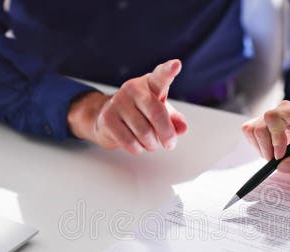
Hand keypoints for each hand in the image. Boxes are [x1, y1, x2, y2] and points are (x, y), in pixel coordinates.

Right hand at [67, 59, 187, 154]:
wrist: (107, 118)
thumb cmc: (140, 113)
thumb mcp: (162, 113)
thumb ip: (175, 120)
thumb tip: (182, 128)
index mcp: (150, 83)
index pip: (160, 76)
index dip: (168, 70)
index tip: (176, 65)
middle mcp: (133, 88)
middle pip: (156, 114)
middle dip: (166, 134)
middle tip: (170, 144)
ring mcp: (118, 102)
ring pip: (144, 132)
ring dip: (151, 144)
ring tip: (150, 143)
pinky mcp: (107, 118)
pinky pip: (129, 141)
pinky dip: (138, 148)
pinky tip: (137, 145)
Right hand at [241, 101, 289, 173]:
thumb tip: (280, 167)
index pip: (274, 118)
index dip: (274, 138)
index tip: (280, 156)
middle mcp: (283, 109)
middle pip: (260, 126)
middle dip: (266, 148)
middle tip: (277, 160)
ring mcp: (273, 115)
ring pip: (252, 129)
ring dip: (260, 147)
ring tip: (274, 155)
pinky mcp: (266, 122)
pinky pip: (251, 131)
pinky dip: (257, 145)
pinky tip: (271, 150)